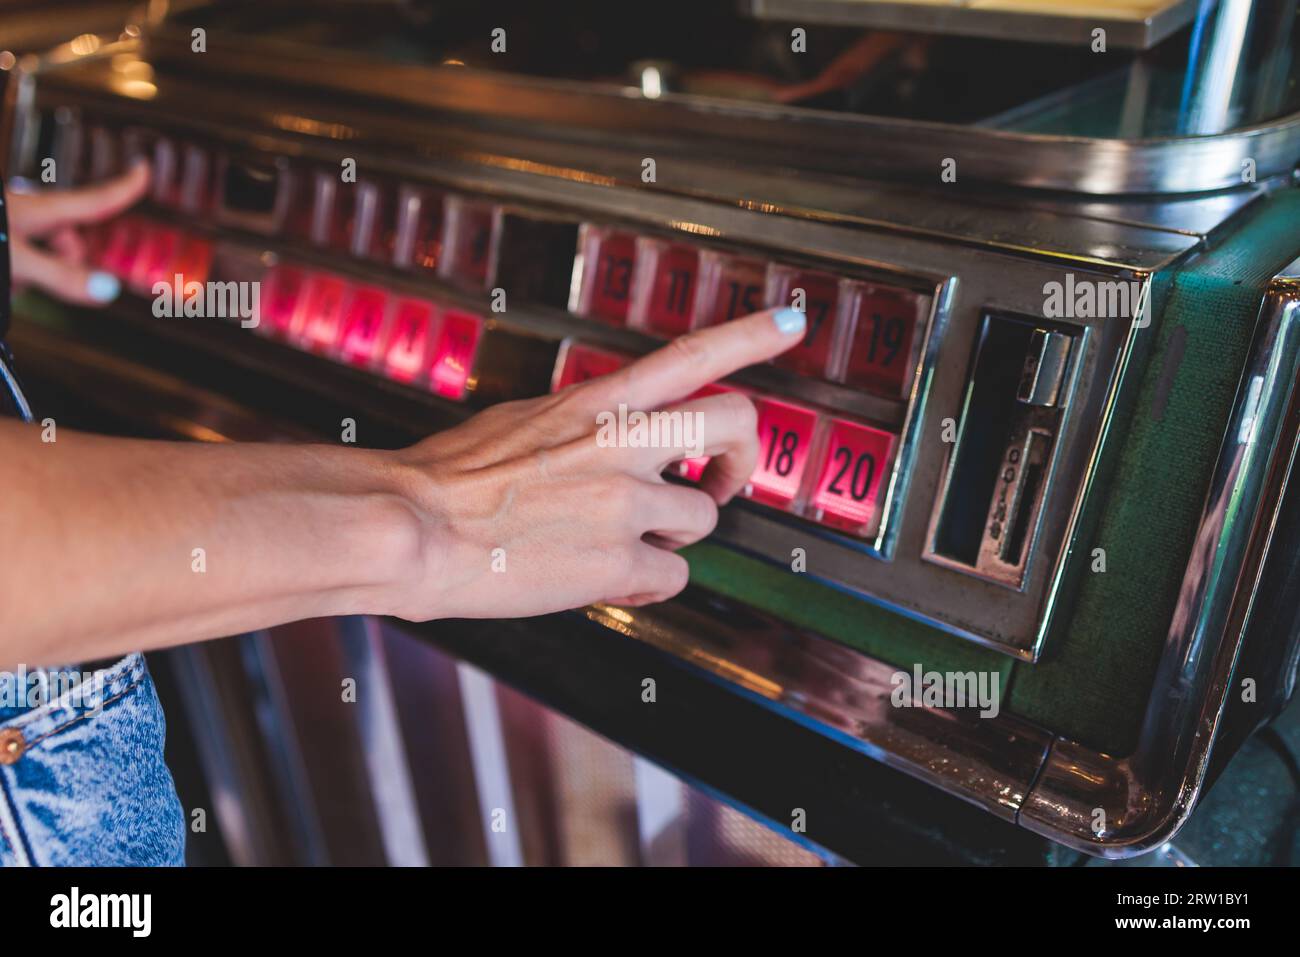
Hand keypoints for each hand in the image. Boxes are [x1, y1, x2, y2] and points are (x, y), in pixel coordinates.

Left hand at [6, 162, 149, 305]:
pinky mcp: (8, 237)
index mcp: (40, 209)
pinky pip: (28, 256)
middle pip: (72, 236)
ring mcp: (16, 224)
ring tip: (19, 282)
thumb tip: (106, 291)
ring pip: (49, 249)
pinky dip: (26, 271)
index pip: (95, 199)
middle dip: (72, 260)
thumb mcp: (18, 258)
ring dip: (44, 269)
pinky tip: (12, 280)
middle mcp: (29, 213)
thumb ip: (60, 276)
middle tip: (59, 279)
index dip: (124, 187)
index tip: (143, 170)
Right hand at [386, 307, 806, 619]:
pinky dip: (648, 584)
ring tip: (627, 545)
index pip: (689, 354)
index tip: (792, 320)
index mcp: (595, 402)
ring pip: (702, 518)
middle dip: (740, 460)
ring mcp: (625, 503)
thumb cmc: (448, 479)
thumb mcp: (522, 421)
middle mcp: (622, 442)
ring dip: (674, 538)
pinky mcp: (618, 562)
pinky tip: (607, 579)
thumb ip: (581, 427)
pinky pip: (672, 578)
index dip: (751, 335)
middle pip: (735, 424)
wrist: (412, 526)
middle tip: (718, 484)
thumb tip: (614, 447)